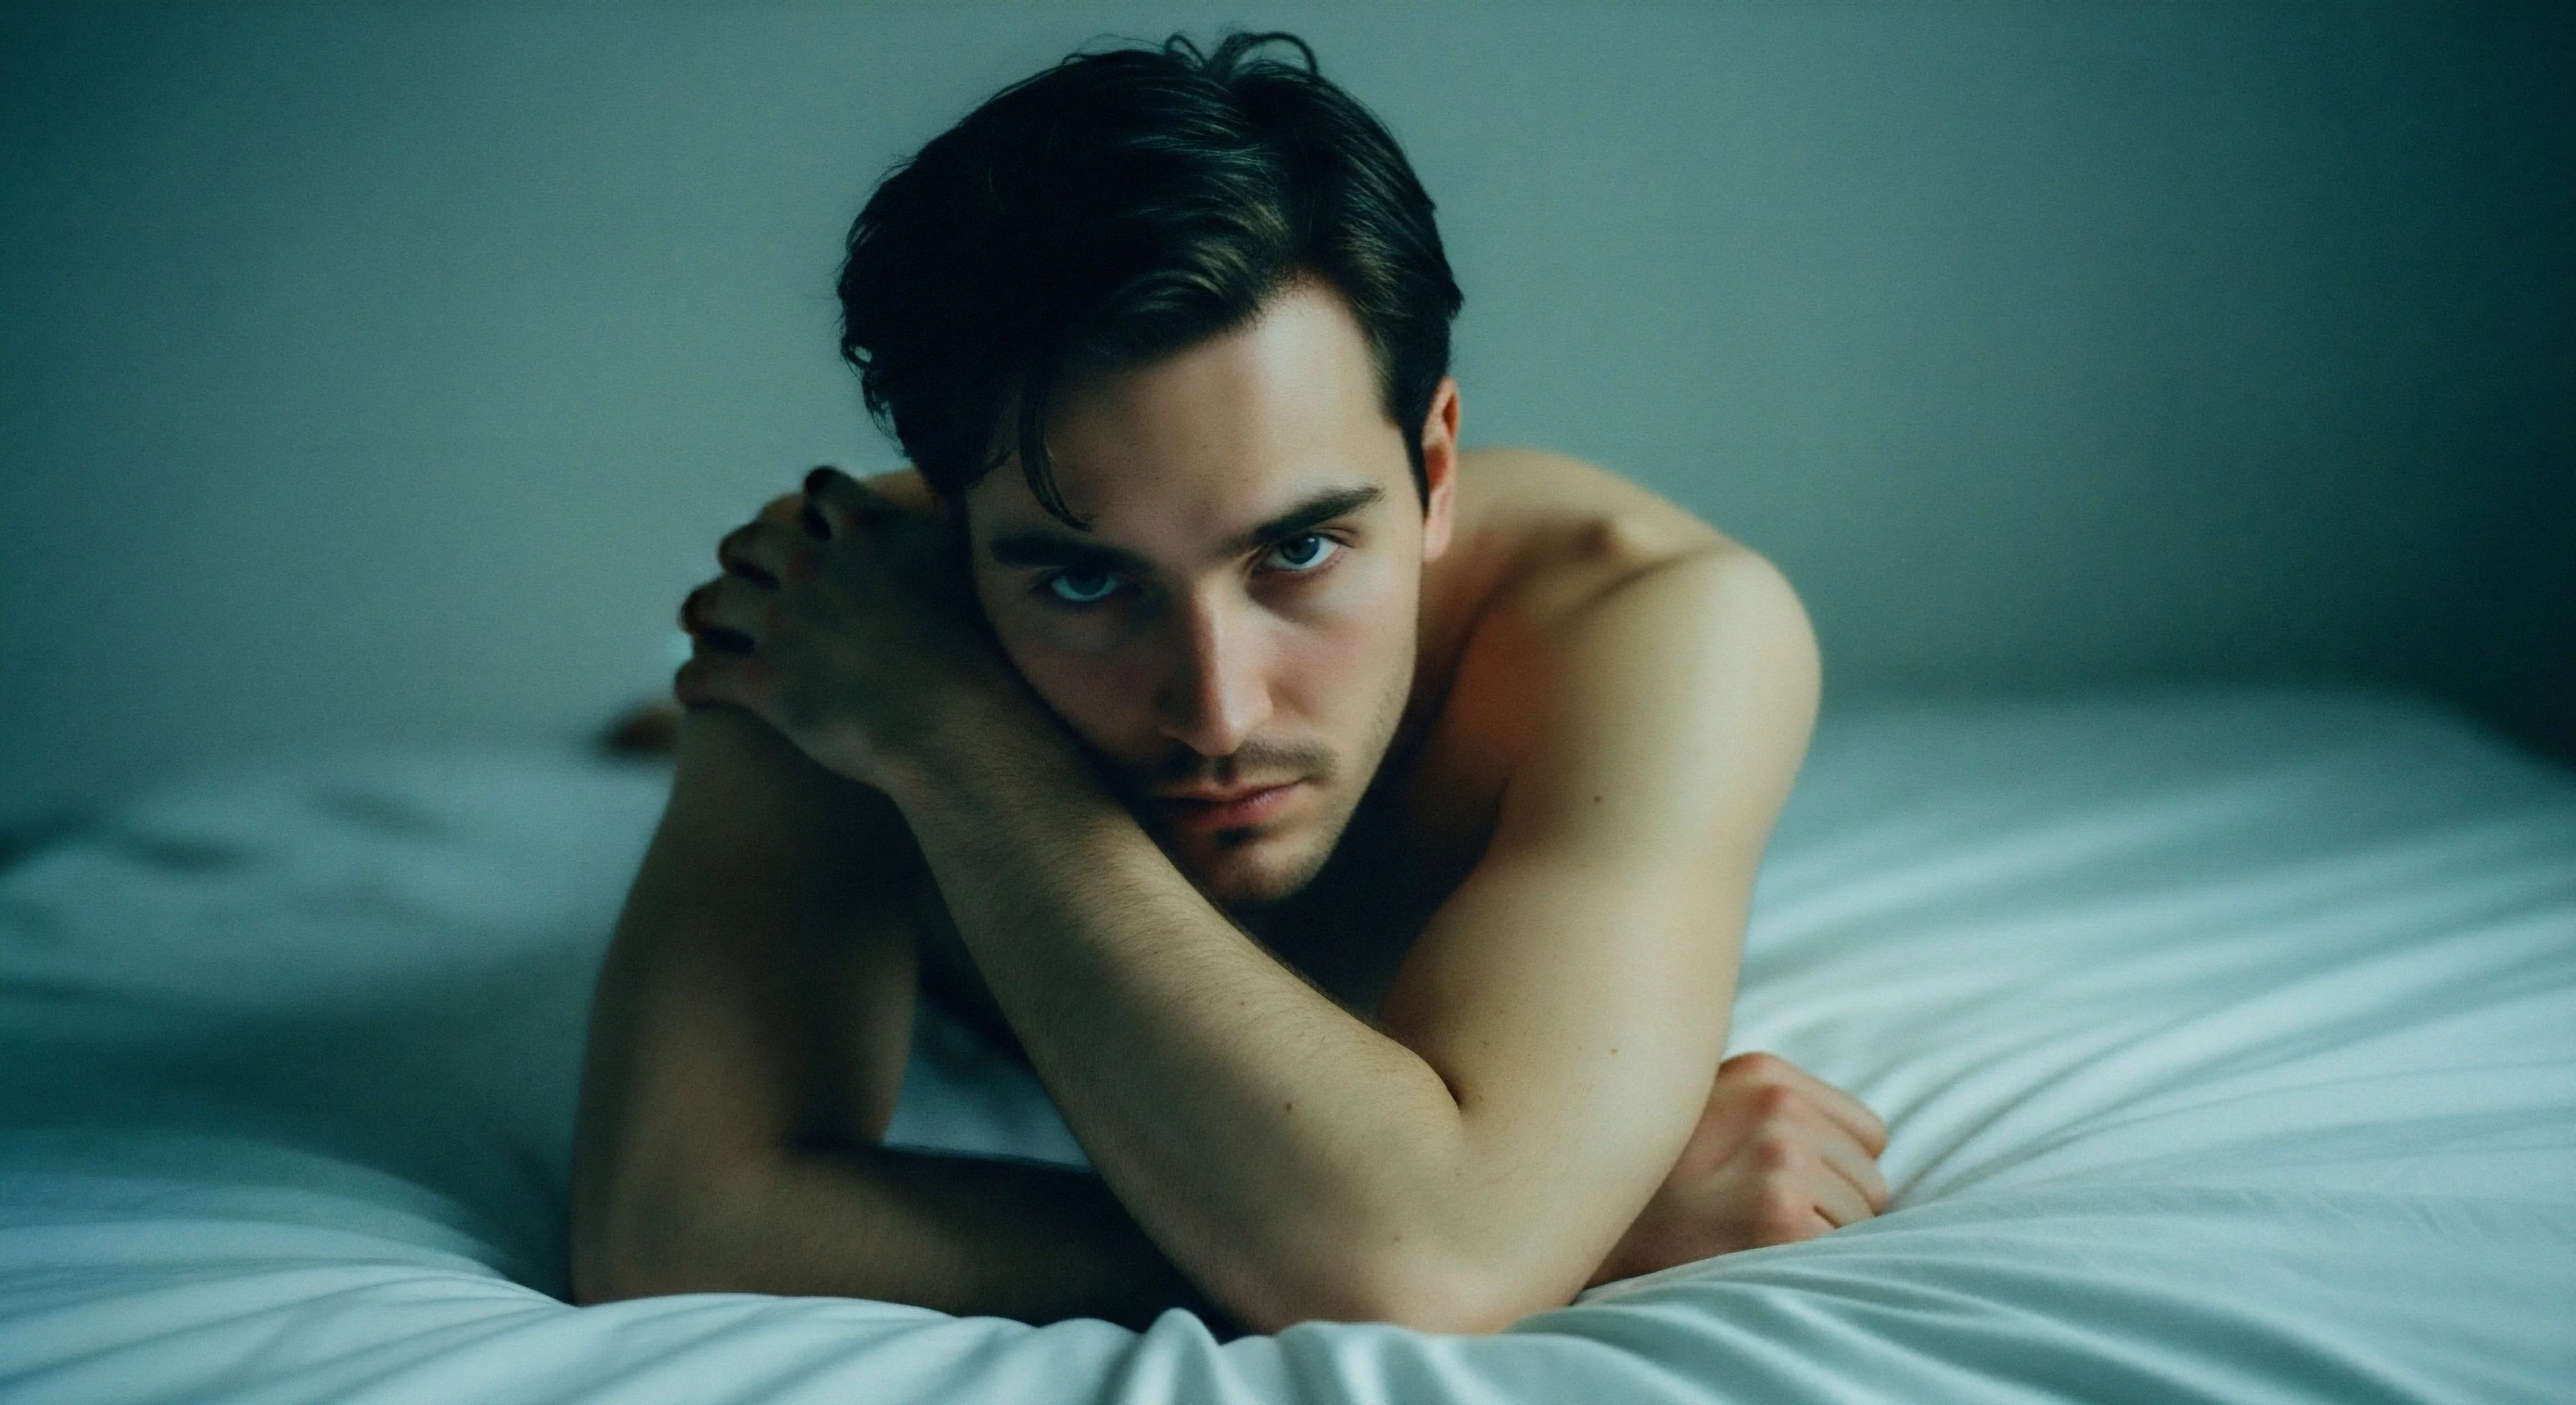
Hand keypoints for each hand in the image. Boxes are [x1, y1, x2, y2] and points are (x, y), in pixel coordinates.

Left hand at [676, 467, 1008, 786]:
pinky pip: (705, 674)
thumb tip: (983, 510)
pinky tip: (693, 689)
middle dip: (743, 550)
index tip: (809, 514)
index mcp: (871, 533)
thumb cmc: (992, 656)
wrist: (965, 726)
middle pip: (755, 539)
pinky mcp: (765, 685)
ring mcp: (785, 624)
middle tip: (740, 563)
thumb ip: (966, 534)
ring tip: (700, 618)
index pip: (823, 490)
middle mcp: (817, 568)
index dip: (812, 502)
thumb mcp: (985, 573)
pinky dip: (693, 680)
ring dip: (705, 607)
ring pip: (716, 600)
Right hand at [1588, 1051, 1888, 1286]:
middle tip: (1761, 1219)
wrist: (1584, 1224)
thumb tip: (1859, 1144)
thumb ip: (1771, 1107)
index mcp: (1765, 1073)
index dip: (1836, 1170)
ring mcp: (1781, 1162)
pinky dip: (1806, 1267)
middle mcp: (1779, 1108)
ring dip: (1820, 1238)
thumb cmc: (1653, 1177)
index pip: (1867, 1132)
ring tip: (1751, 1235)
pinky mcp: (1781, 1219)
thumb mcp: (1707, 1105)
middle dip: (1831, 1206)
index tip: (1787, 1189)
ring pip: (1862, 1218)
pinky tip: (1754, 1258)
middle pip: (1870, 1178)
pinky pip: (1839, 1254)